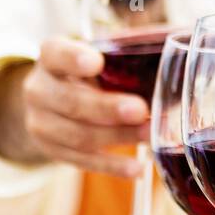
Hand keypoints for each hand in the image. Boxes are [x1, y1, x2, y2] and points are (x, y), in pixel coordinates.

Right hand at [0, 37, 149, 175]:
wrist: (53, 100)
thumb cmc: (90, 72)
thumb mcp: (100, 54)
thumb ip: (126, 54)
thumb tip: (174, 46)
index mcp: (51, 56)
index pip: (56, 53)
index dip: (74, 58)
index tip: (97, 62)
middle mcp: (39, 88)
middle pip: (71, 101)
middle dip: (107, 108)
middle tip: (140, 109)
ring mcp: (41, 122)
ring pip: (78, 135)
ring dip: (117, 137)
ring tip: (149, 135)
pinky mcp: (51, 150)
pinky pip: (82, 161)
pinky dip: (111, 166)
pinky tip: (136, 168)